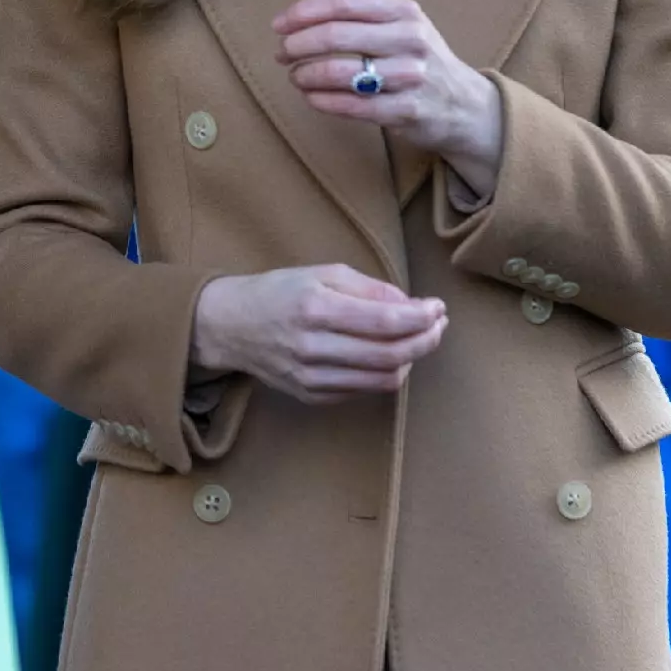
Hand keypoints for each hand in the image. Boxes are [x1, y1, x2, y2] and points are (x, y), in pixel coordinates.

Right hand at [191, 265, 447, 404]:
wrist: (231, 326)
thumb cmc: (280, 291)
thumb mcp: (322, 274)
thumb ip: (369, 288)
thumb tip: (412, 305)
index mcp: (316, 309)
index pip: (385, 322)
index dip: (421, 317)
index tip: (439, 307)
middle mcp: (313, 348)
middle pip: (390, 355)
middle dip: (425, 341)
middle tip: (439, 325)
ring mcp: (311, 378)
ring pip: (381, 380)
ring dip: (410, 360)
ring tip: (419, 339)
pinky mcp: (311, 396)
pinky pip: (362, 390)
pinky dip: (384, 374)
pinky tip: (389, 355)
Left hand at [273, 0, 504, 192]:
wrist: (465, 106)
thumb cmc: (419, 59)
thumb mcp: (397, 25)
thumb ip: (353, 11)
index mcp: (404, 10)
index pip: (343, 2)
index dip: (304, 13)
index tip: (279, 25)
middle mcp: (410, 38)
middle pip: (337, 35)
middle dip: (298, 44)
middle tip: (282, 53)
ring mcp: (411, 76)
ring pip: (340, 72)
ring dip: (306, 75)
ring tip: (296, 77)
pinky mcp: (407, 111)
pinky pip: (351, 106)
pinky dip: (322, 101)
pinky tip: (311, 97)